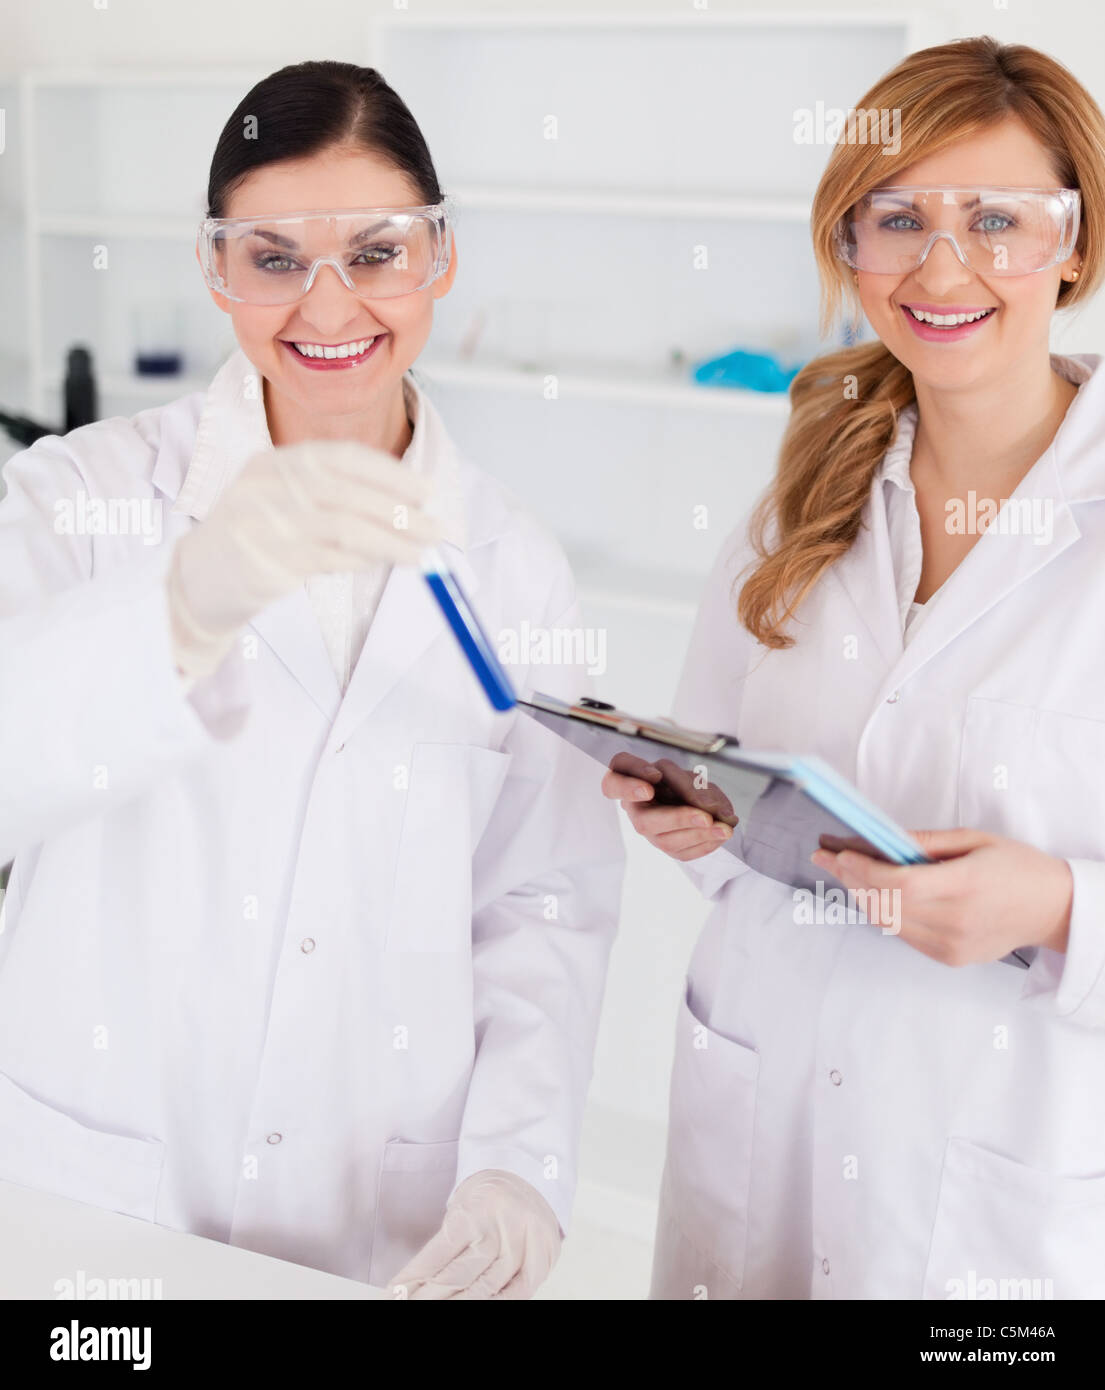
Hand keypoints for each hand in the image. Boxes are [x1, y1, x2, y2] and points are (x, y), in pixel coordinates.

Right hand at [166, 439, 443, 679]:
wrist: (194, 582)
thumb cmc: (253, 539)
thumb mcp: (284, 500)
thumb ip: (333, 495)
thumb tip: (405, 506)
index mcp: (274, 463)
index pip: (342, 457)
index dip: (389, 473)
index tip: (425, 491)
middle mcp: (266, 486)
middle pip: (349, 493)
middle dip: (401, 512)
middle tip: (436, 529)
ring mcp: (263, 524)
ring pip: (345, 527)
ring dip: (391, 542)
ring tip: (421, 554)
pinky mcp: (265, 562)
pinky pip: (328, 559)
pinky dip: (361, 560)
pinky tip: (381, 563)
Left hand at [386, 1169, 561, 1299]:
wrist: (531, 1179)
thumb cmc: (489, 1199)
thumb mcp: (462, 1209)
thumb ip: (445, 1247)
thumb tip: (413, 1284)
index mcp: (473, 1211)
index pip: (436, 1255)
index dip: (414, 1279)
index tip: (395, 1292)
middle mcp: (498, 1228)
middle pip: (458, 1276)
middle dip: (431, 1297)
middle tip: (412, 1304)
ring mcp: (521, 1245)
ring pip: (486, 1288)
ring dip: (459, 1303)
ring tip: (437, 1307)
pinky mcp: (540, 1259)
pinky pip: (516, 1293)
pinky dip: (496, 1303)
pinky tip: (480, 1305)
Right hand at [601, 768, 733, 859]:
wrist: (684, 799)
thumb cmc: (673, 780)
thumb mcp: (675, 771)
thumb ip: (685, 783)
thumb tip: (705, 807)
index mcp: (626, 785)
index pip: (613, 785)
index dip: (628, 788)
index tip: (651, 785)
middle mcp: (633, 812)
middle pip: (646, 823)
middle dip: (678, 819)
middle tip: (705, 817)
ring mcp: (648, 834)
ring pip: (667, 842)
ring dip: (699, 835)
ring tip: (725, 829)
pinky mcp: (665, 847)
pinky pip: (682, 853)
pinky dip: (705, 845)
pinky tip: (721, 836)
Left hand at [810, 827, 1073, 966]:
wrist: (1052, 907)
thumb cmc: (1017, 867)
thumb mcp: (974, 839)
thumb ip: (926, 841)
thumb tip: (883, 839)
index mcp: (965, 886)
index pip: (899, 884)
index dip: (864, 870)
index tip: (840, 854)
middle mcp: (957, 921)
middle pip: (886, 903)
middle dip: (851, 880)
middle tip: (826, 860)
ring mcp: (952, 945)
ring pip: (888, 922)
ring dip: (862, 897)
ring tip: (843, 874)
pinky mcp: (950, 958)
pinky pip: (904, 935)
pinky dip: (883, 913)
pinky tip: (872, 894)